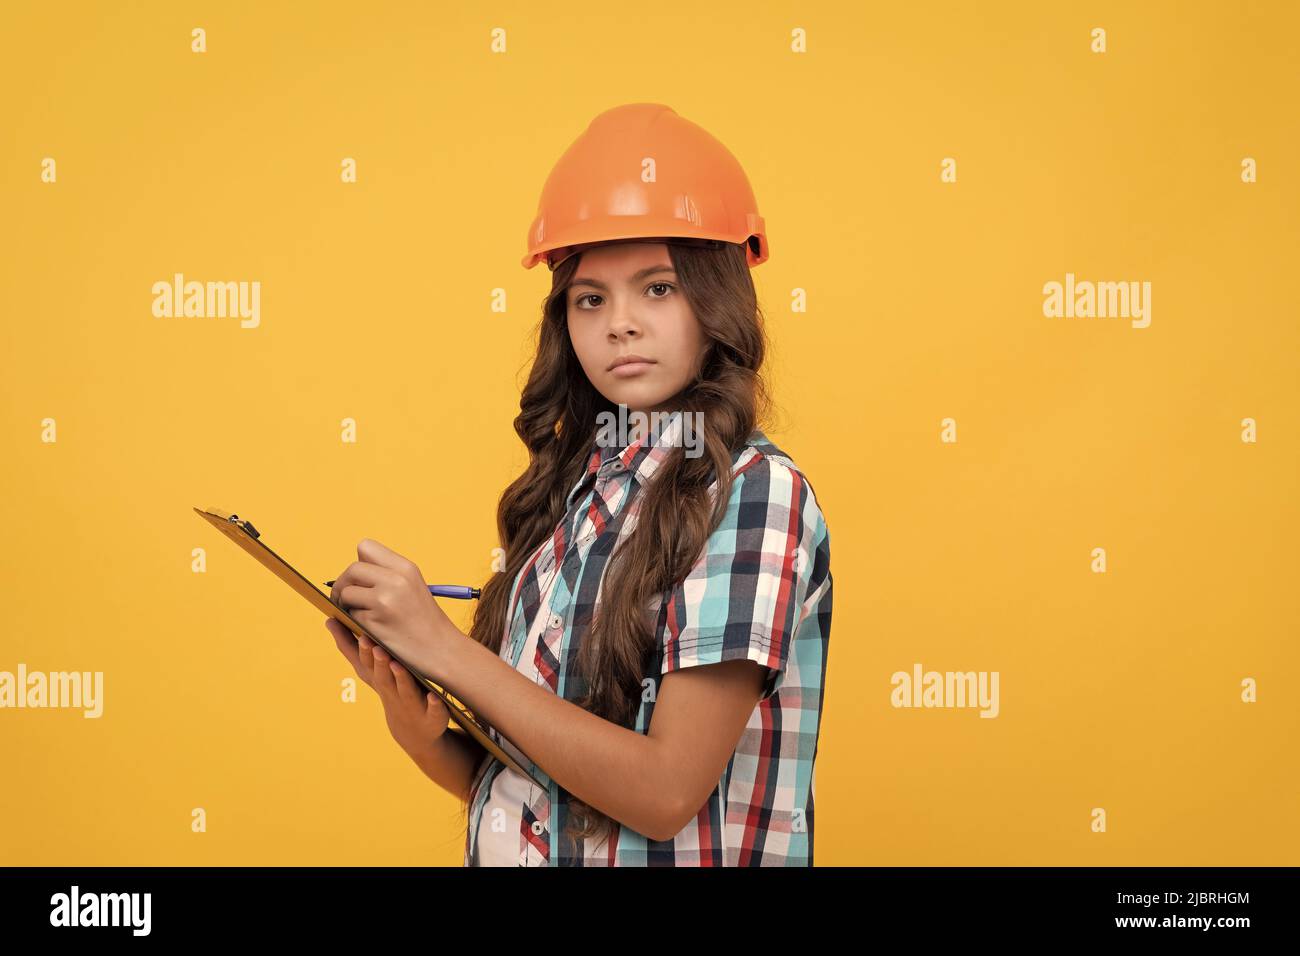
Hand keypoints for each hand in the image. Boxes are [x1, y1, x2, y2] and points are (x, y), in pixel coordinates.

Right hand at [326, 615, 450, 753]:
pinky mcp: (432, 716)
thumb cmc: (391, 690)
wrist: (415, 731)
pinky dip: (434, 704)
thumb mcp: (370, 671)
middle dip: (376, 661)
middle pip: (382, 676)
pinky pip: (434, 710)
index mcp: (378, 679)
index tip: (346, 628)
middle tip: (370, 642)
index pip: (364, 663)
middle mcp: (392, 692)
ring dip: (400, 678)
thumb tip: (330, 620)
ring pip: (405, 690)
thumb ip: (353, 648)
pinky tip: (435, 697)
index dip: (357, 647)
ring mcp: (412, 704)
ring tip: (396, 664)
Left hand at [327, 538, 453, 677]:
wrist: (441, 649)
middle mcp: (395, 579)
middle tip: (345, 598)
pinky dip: (354, 622)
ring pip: (346, 592)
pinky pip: (350, 615)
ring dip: (346, 604)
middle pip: (351, 569)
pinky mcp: (374, 621)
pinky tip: (369, 627)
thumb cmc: (424, 620)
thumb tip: (353, 568)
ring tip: (358, 613)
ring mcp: (384, 600)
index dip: (358, 562)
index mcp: (405, 567)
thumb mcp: (412, 585)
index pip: (366, 547)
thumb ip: (387, 573)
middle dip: (342, 584)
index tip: (360, 578)